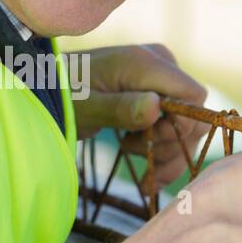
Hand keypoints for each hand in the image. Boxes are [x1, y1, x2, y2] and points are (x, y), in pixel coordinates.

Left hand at [72, 44, 209, 184]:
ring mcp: (160, 80)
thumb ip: (121, 108)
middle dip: (170, 145)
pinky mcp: (157, 95)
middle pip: (193, 116)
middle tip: (131, 152)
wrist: (47, 86)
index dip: (181, 127)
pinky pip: (174, 128)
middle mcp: (160, 66)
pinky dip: (163, 155)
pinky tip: (148, 179)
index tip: (149, 142)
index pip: (194, 98)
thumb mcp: (86, 107)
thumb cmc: (62, 95)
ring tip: (135, 165)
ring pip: (186, 128)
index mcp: (146, 63)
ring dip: (165, 154)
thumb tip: (157, 107)